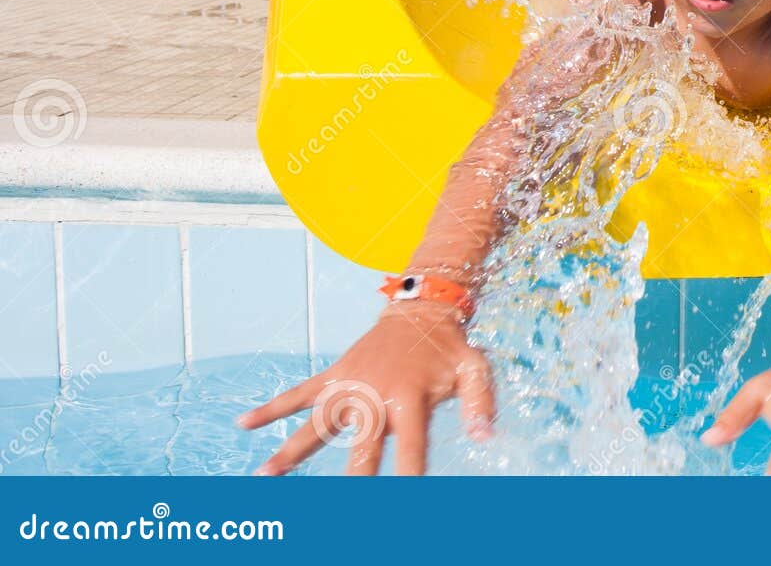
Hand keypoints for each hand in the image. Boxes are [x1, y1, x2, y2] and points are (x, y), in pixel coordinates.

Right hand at [235, 300, 494, 474]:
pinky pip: (299, 392)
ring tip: (263, 477)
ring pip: (317, 422)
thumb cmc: (450, 348)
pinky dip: (272, 407)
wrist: (421, 308)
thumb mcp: (475, 369)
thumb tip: (486, 439)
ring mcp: (350, 383)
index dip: (408, 473)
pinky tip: (244, 423)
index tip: (403, 499)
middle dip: (354, 475)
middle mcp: (376, 394)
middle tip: (342, 502)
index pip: (413, 446)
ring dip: (291, 449)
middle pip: (361, 444)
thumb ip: (480, 403)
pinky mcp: (335, 373)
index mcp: (412, 398)